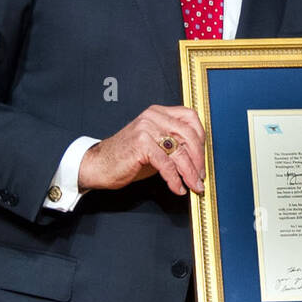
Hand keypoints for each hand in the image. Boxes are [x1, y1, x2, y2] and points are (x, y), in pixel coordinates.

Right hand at [78, 105, 205, 195]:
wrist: (99, 165)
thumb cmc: (127, 157)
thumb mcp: (155, 145)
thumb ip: (174, 145)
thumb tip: (197, 159)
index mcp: (158, 113)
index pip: (190, 118)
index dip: (201, 138)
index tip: (202, 157)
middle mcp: (153, 117)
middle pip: (189, 135)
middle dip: (198, 159)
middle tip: (201, 176)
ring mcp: (147, 128)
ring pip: (179, 151)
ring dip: (190, 172)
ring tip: (194, 185)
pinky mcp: (141, 144)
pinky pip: (166, 164)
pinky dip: (174, 179)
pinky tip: (177, 188)